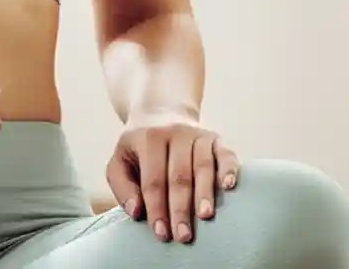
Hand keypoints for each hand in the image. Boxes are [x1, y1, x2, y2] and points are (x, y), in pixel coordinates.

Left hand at [107, 113, 241, 243]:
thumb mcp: (120, 161)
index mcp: (147, 140)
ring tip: (205, 217)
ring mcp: (197, 135)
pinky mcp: (216, 139)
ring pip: (203, 167)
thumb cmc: (139, 148)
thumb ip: (122, 186)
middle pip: (179, 176)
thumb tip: (136, 212)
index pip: (153, 180)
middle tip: (184, 236)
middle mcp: (174, 134)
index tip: (161, 233)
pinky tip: (229, 187)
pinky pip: (226, 154)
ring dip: (205, 193)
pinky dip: (229, 170)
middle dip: (181, 209)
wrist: (160, 113)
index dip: (157, 208)